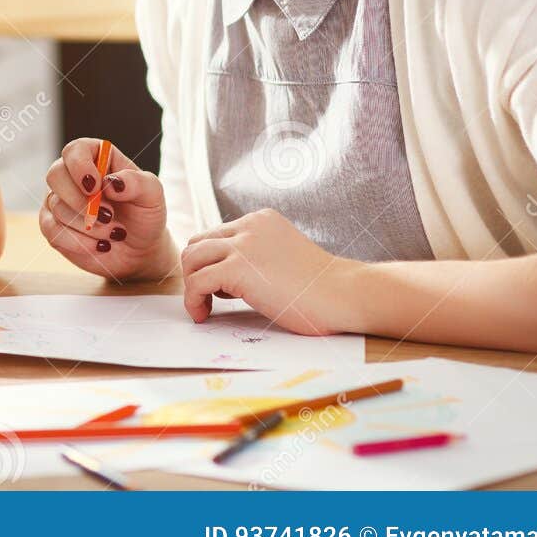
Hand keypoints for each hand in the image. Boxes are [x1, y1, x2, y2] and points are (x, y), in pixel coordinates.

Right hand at [41, 138, 173, 280]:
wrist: (140, 248)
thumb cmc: (144, 214)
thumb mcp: (152, 195)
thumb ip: (137, 182)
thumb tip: (111, 182)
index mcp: (95, 157)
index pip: (74, 151)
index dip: (80, 167)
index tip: (96, 188)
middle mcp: (71, 175)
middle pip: (55, 175)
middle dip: (81, 201)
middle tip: (108, 216)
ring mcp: (58, 200)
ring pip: (57, 207)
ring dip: (89, 226)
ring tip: (113, 233)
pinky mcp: (53, 226)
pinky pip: (52, 231)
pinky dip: (79, 242)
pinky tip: (99, 245)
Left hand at [180, 209, 362, 335]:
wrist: (345, 294)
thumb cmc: (320, 288)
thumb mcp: (281, 257)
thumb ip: (255, 256)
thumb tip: (223, 277)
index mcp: (260, 221)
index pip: (215, 236)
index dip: (210, 264)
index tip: (218, 290)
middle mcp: (249, 225)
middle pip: (197, 244)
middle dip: (195, 272)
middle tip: (208, 299)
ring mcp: (243, 244)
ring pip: (191, 259)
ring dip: (192, 286)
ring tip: (206, 308)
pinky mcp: (240, 268)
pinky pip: (197, 281)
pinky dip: (194, 300)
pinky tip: (205, 315)